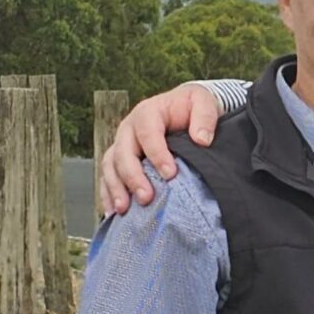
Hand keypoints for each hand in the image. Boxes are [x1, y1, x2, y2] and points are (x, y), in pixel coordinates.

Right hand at [100, 84, 222, 212]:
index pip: (147, 133)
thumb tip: (201, 139)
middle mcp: (129, 128)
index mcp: (148, 113)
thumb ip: (205, 117)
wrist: (183, 108)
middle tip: (146, 197)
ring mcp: (121, 145)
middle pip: (123, 152)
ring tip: (125, 209)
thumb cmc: (192, 107)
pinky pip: (107, 176)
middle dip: (133, 177)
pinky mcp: (118, 160)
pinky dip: (108, 194)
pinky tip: (114, 211)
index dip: (157, 154)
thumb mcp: (204, 102)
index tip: (170, 174)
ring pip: (110, 166)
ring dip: (116, 188)